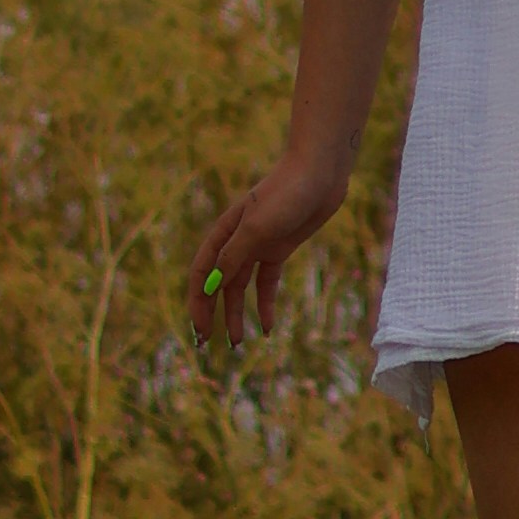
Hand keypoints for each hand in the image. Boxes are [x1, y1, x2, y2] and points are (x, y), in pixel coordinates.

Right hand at [191, 148, 350, 354]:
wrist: (320, 173)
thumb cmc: (285, 194)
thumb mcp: (257, 227)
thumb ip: (234, 256)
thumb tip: (213, 285)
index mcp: (224, 233)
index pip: (202, 273)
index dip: (197, 303)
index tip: (199, 330)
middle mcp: (237, 241)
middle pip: (218, 284)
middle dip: (211, 314)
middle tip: (206, 345)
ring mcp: (259, 245)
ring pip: (241, 287)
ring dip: (236, 314)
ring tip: (237, 344)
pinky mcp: (280, 248)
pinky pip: (267, 282)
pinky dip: (265, 304)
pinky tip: (267, 326)